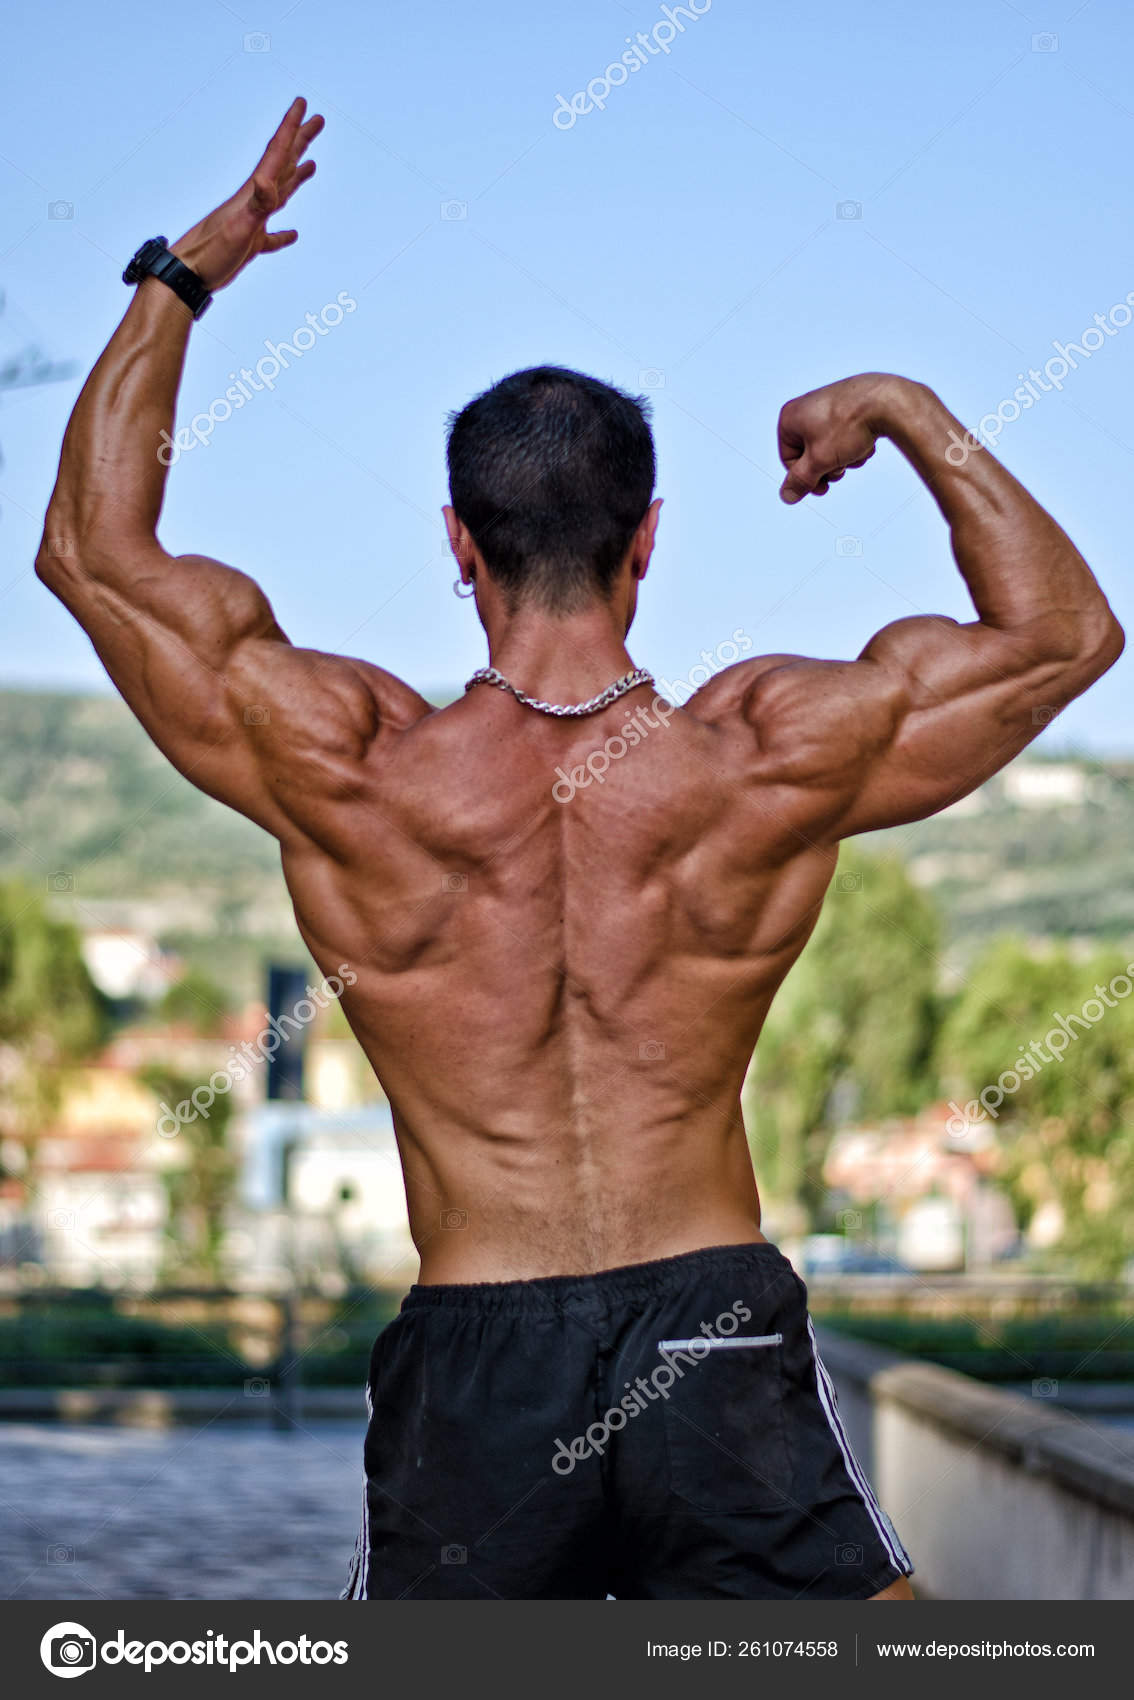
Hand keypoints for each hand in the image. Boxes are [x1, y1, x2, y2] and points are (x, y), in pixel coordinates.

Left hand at [169, 98, 324, 291]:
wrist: (187, 275)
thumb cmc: (211, 253)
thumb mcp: (239, 227)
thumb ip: (256, 204)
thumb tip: (267, 181)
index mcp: (254, 192)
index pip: (276, 153)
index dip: (291, 127)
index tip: (302, 103)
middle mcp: (254, 200)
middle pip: (282, 163)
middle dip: (300, 140)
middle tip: (317, 120)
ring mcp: (252, 221)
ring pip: (280, 193)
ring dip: (296, 175)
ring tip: (311, 164)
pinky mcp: (249, 244)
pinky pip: (272, 235)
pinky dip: (284, 233)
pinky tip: (292, 233)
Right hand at [777, 373, 897, 503]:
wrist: (886, 401)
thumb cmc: (849, 424)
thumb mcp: (819, 461)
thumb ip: (800, 480)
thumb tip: (787, 495)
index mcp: (790, 417)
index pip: (789, 460)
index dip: (806, 478)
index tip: (822, 488)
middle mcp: (806, 407)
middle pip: (810, 454)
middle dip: (828, 466)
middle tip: (841, 469)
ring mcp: (828, 405)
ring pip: (829, 447)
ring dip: (843, 458)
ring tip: (856, 452)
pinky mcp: (847, 406)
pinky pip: (844, 435)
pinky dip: (853, 444)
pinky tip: (865, 442)